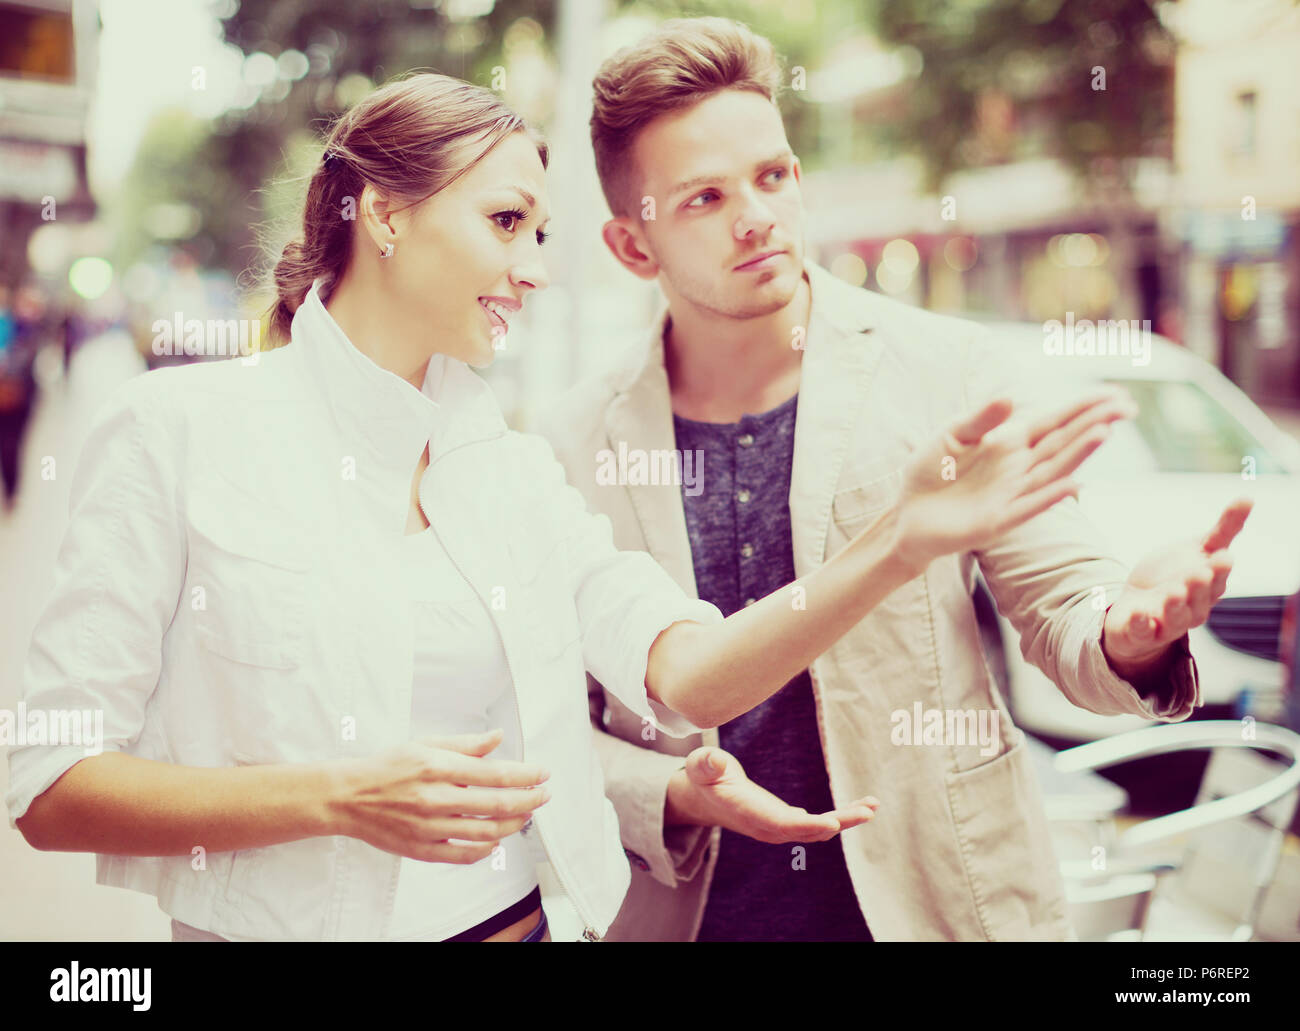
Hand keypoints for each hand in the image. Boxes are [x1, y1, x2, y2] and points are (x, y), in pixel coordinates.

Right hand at [330, 729, 550, 863]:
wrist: (348, 797)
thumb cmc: (388, 767)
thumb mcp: (425, 743)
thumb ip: (465, 744)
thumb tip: (498, 737)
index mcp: (437, 767)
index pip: (494, 773)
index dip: (525, 775)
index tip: (543, 773)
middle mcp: (435, 798)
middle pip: (496, 804)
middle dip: (528, 800)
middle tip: (544, 795)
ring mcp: (429, 827)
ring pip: (485, 832)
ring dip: (513, 825)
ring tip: (525, 815)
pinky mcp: (421, 849)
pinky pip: (462, 856)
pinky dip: (484, 850)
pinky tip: (495, 841)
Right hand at [665, 746, 878, 842]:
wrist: (704, 799)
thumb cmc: (704, 777)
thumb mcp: (700, 766)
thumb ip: (706, 764)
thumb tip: (715, 761)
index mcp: (748, 813)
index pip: (780, 824)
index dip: (806, 825)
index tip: (832, 823)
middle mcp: (767, 826)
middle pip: (807, 830)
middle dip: (838, 822)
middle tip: (867, 811)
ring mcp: (779, 826)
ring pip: (817, 829)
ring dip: (846, 819)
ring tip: (873, 805)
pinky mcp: (787, 821)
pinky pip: (818, 823)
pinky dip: (841, 816)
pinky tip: (863, 806)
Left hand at [894, 390, 1135, 571]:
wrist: (906, 515)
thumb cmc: (930, 473)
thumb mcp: (951, 437)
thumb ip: (979, 419)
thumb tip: (1010, 397)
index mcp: (1009, 443)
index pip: (1053, 422)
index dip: (1083, 408)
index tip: (1115, 394)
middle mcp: (1018, 468)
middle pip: (1062, 442)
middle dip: (1093, 423)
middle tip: (1127, 407)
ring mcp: (1011, 494)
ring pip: (1052, 472)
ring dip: (1078, 454)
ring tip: (1103, 432)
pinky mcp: (997, 521)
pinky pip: (1028, 507)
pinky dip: (1049, 497)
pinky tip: (1072, 485)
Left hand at [1101, 498, 1253, 677]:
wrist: (1137, 611)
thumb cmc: (1174, 579)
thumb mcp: (1197, 550)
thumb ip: (1223, 529)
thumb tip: (1248, 498)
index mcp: (1207, 589)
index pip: (1216, 579)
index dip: (1219, 570)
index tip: (1222, 556)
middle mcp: (1191, 609)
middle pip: (1197, 600)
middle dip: (1198, 587)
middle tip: (1199, 572)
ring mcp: (1166, 623)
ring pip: (1175, 618)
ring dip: (1174, 606)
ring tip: (1172, 593)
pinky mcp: (1140, 632)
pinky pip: (1142, 631)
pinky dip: (1141, 625)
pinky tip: (1139, 615)